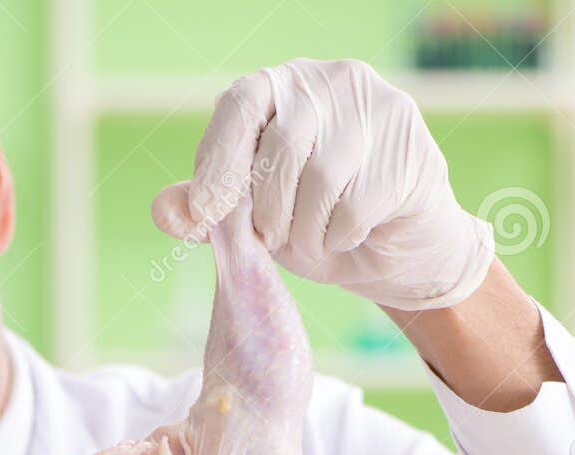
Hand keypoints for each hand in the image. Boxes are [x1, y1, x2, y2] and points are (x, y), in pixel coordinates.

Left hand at [152, 59, 494, 311]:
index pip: (242, 103)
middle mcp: (331, 82)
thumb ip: (206, 213)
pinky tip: (346, 237)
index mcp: (283, 86)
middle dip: (268, 211)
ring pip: (322, 180)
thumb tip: (163, 212)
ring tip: (310, 241)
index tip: (206, 215)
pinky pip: (357, 207)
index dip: (219, 161)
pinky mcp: (410, 148)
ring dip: (305, 232)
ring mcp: (378, 108)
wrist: (388, 251)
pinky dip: (339, 239)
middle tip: (270, 240)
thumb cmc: (311, 224)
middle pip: (283, 146)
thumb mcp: (249, 220)